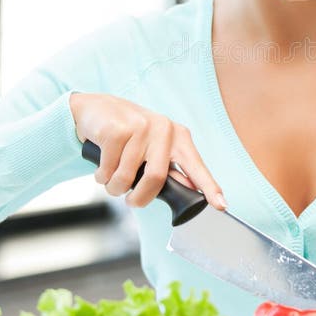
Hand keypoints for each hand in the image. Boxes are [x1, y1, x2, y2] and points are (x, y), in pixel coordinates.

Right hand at [69, 92, 226, 209]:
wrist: (94, 110)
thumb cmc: (127, 134)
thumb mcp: (153, 148)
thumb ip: (170, 168)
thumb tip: (190, 189)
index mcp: (177, 135)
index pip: (195, 165)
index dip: (209, 187)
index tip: (221, 205)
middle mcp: (162, 128)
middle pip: (156, 179)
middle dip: (140, 198)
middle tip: (131, 200)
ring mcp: (139, 127)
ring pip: (127, 178)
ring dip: (115, 187)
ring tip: (111, 177)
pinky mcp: (116, 130)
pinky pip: (108, 170)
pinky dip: (102, 176)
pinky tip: (101, 166)